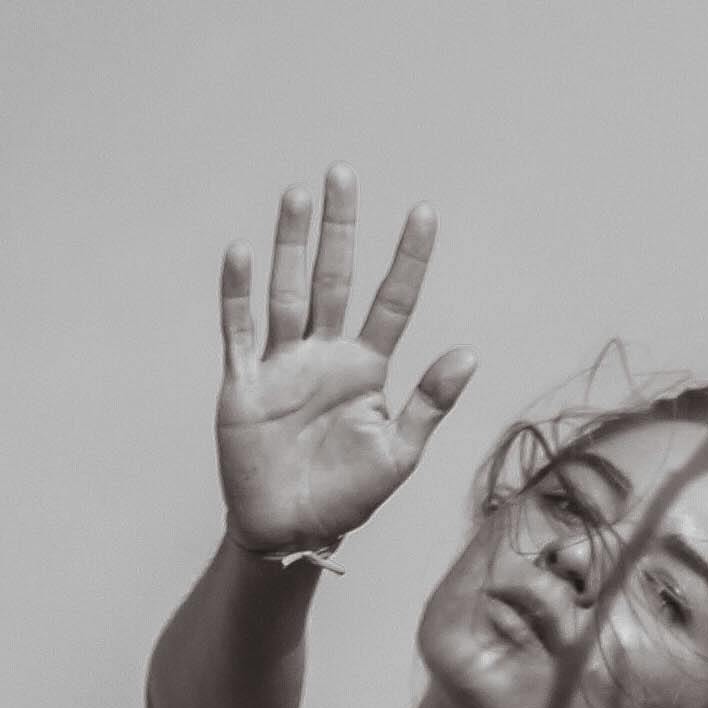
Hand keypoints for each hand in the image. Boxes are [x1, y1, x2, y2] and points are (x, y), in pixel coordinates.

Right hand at [216, 167, 477, 561]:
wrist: (290, 533)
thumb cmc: (348, 498)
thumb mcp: (399, 454)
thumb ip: (430, 402)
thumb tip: (469, 353)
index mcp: (366, 369)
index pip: (391, 301)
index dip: (408, 259)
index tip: (423, 212)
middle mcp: (324, 356)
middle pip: (334, 279)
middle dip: (339, 229)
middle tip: (342, 174)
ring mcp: (282, 366)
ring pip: (287, 291)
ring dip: (291, 245)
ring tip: (297, 196)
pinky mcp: (243, 385)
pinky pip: (239, 332)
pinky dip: (237, 294)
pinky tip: (241, 253)